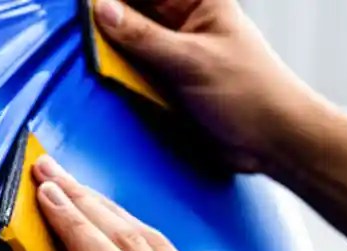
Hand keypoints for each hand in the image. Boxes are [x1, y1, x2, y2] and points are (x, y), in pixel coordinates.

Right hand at [94, 0, 325, 173]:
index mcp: (198, 0)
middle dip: (106, 14)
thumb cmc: (248, 91)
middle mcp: (183, 20)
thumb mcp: (191, 60)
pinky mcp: (166, 79)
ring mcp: (173, 50)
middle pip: (133, 8)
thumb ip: (142, 37)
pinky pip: (132, 67)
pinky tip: (94, 66)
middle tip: (74, 22)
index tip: (85, 6)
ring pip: (127, 37)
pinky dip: (115, 68)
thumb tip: (101, 10)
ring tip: (79, 43)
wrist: (272, 141)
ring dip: (106, 42)